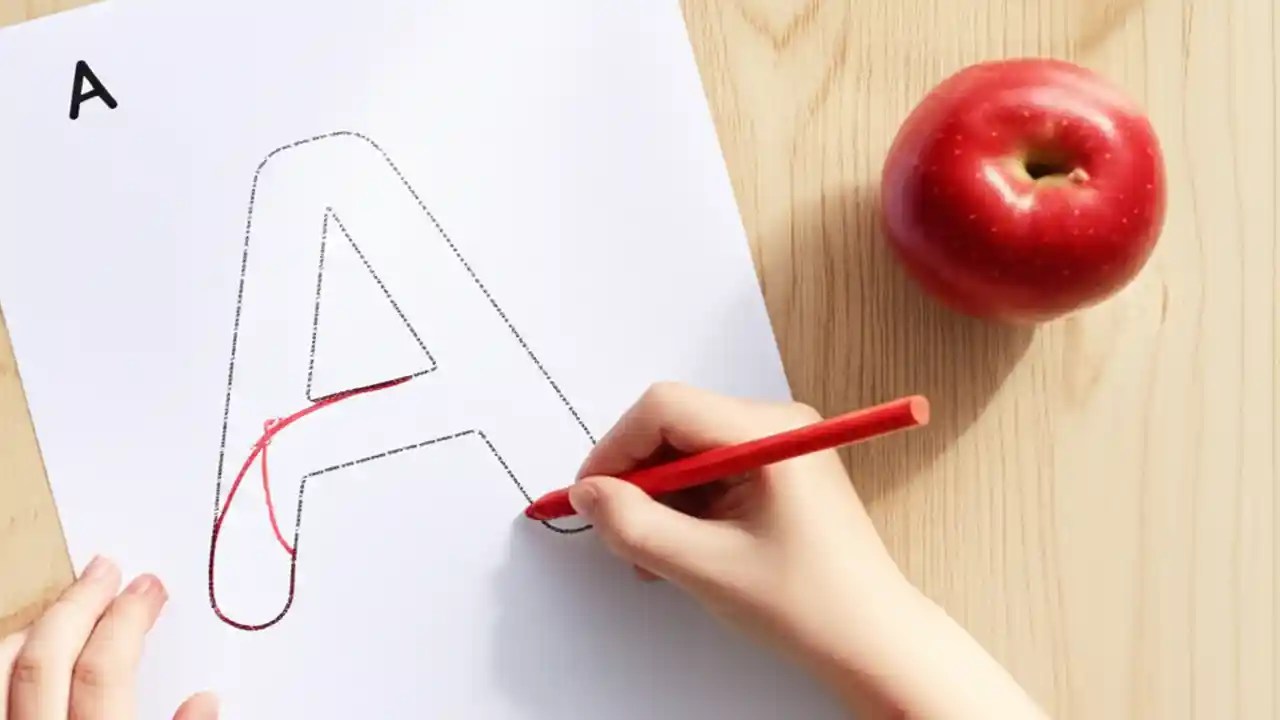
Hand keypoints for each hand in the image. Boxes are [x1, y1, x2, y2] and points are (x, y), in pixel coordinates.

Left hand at [1, 556, 216, 719]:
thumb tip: (204, 702)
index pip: (104, 671)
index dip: (126, 621)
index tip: (147, 590)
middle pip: (47, 659)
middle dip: (80, 604)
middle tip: (106, 571)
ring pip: (2, 669)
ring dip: (36, 627)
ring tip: (67, 603)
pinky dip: (6, 659)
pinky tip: (25, 646)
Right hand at [571, 383, 1047, 718]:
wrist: (871, 640)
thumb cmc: (809, 605)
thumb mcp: (706, 568)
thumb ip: (637, 527)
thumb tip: (589, 495)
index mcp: (768, 432)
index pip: (665, 407)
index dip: (617, 448)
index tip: (591, 496)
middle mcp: (775, 424)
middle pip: (674, 426)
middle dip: (638, 479)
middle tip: (619, 533)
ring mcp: (779, 445)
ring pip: (687, 452)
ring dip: (660, 500)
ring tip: (654, 556)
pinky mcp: (778, 470)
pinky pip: (710, 471)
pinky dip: (685, 508)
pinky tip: (682, 550)